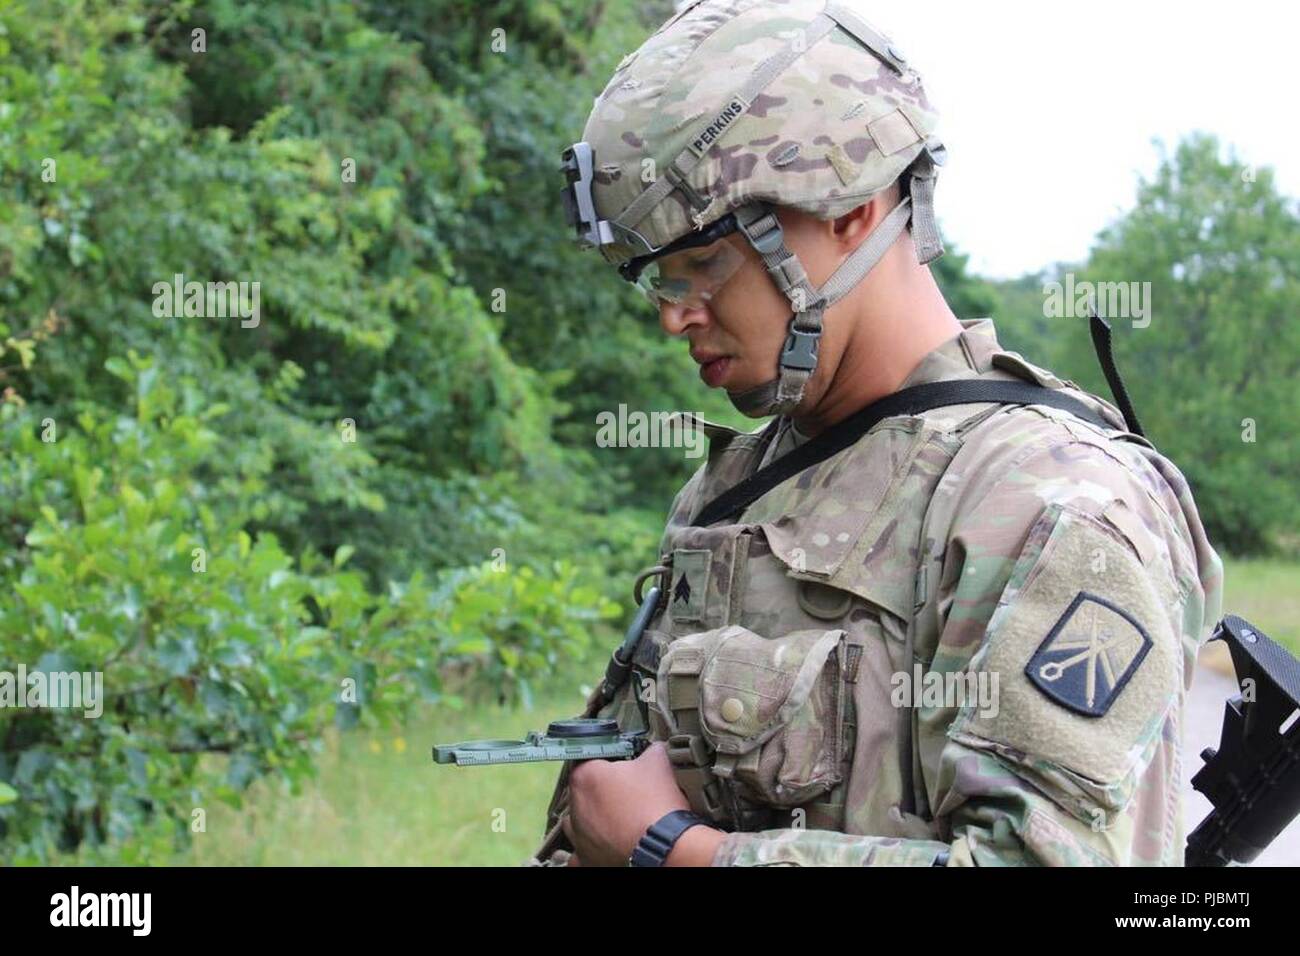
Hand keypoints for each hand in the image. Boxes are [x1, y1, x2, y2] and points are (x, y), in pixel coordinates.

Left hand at [561, 741, 720, 865]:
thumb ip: (650, 750)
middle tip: (627, 795)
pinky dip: (589, 849)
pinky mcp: (585, 859)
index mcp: (586, 776)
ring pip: (577, 822)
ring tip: (618, 821)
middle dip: (601, 792)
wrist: (666, 845)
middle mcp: (575, 805)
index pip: (590, 761)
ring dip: (592, 819)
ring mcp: (578, 835)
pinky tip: (604, 845)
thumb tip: (653, 748)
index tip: (623, 769)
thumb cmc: (657, 802)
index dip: (608, 764)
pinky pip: (578, 854)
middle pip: (583, 792)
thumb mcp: (658, 762)